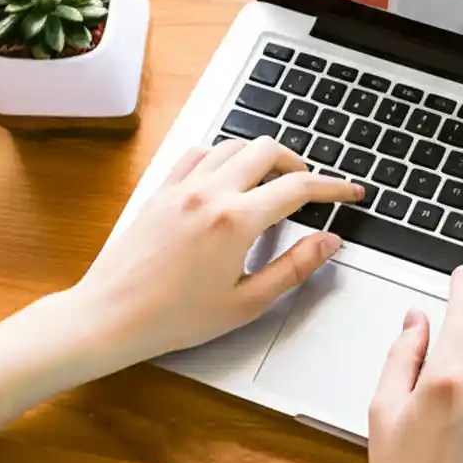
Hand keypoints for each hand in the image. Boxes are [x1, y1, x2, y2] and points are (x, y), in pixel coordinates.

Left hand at [71, 137, 362, 361]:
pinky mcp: (161, 191)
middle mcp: (209, 193)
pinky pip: (198, 154)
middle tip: (311, 186)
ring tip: (273, 180)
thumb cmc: (175, 318)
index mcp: (235, 221)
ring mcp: (181, 187)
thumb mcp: (247, 302)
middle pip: (267, 150)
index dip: (333, 187)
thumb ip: (295, 267)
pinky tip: (227, 176)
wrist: (111, 316)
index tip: (351, 191)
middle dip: (298, 163)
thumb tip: (329, 242)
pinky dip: (222, 156)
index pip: (298, 188)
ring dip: (261, 156)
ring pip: (233, 145)